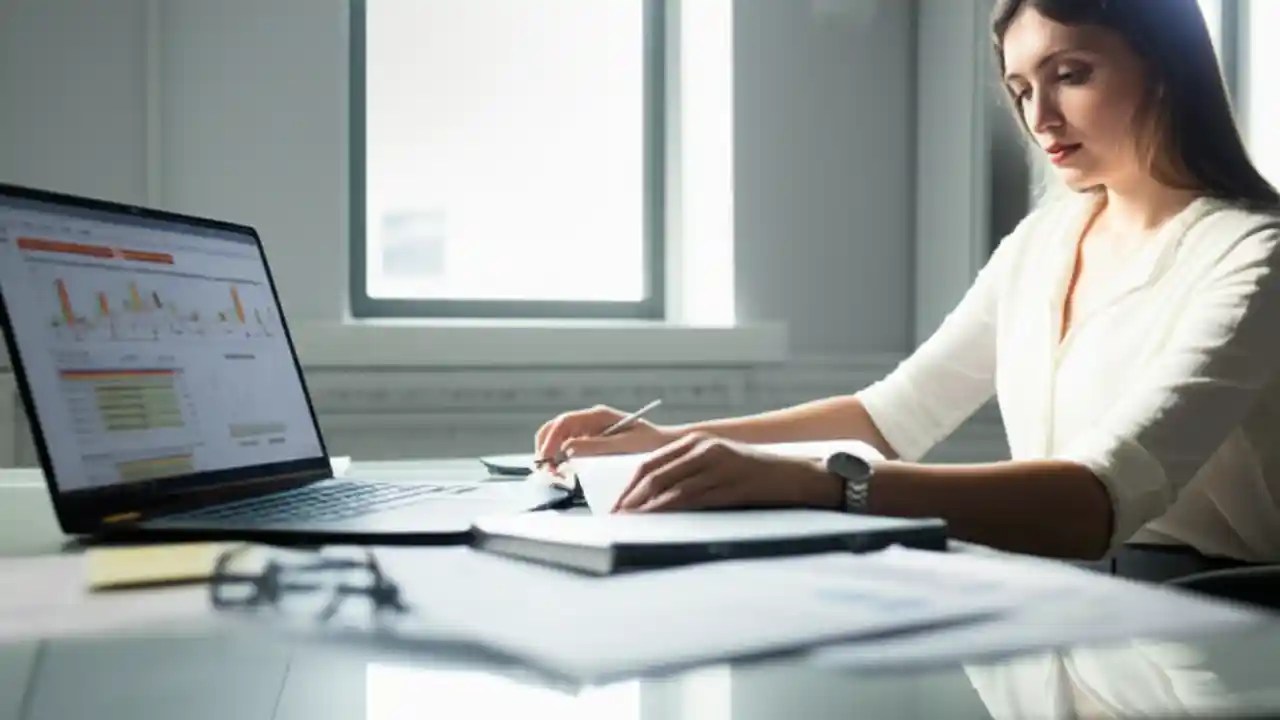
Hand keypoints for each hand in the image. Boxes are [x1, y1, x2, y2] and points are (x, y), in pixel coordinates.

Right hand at [534, 404, 679, 467]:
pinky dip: (560, 461)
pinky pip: (567, 450)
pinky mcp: (590, 444)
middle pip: (554, 429)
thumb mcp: (625, 445)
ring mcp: (588, 432)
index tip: (546, 460)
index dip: (550, 441)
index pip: (563, 423)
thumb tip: (568, 448)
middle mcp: (589, 421)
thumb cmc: (651, 444)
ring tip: (553, 476)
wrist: (667, 446)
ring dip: (550, 456)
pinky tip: (563, 474)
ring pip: (557, 440)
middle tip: (546, 471)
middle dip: (545, 449)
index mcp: (597, 416)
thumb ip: (596, 446)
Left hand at [612, 432, 841, 511]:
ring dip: (646, 509)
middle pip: (654, 474)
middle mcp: (703, 447)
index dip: (629, 488)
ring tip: (630, 526)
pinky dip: (670, 511)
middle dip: (631, 499)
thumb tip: (652, 500)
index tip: (617, 507)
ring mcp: (717, 463)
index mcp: (696, 441)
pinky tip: (658, 523)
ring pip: (669, 487)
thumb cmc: (755, 478)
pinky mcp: (729, 482)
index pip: (650, 464)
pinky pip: (692, 499)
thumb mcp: (718, 466)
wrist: (796, 476)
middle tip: (616, 520)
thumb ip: (689, 474)